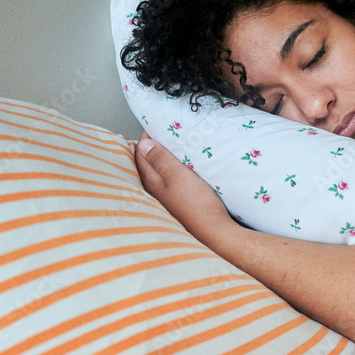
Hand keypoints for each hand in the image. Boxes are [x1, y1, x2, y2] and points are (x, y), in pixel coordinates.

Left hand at [134, 132, 236, 248]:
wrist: (214, 229)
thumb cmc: (196, 203)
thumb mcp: (178, 175)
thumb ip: (160, 159)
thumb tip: (144, 143)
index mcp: (151, 182)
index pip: (140, 153)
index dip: (147, 137)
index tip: (157, 124)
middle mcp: (155, 189)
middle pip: (148, 161)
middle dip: (154, 145)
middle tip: (166, 131)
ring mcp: (167, 195)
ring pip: (160, 170)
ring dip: (165, 156)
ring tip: (176, 144)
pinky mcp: (179, 199)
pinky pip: (172, 178)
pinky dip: (175, 167)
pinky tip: (184, 164)